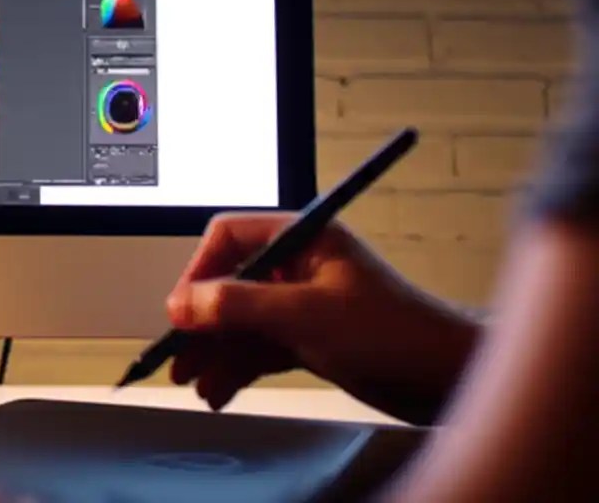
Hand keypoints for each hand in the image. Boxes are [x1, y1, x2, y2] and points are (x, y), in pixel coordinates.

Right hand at [166, 213, 481, 424]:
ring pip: (242, 322)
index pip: (230, 238)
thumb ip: (239, 304)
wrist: (448, 377)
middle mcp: (298, 266)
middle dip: (203, 324)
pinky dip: (239, 368)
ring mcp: (303, 304)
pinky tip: (221, 390)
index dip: (199, 271)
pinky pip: (260, 348)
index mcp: (302, 238)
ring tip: (197, 384)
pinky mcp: (310, 338)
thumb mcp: (305, 313)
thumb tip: (182, 303)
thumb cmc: (393, 331)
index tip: (181, 310)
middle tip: (179, 357)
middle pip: (229, 285)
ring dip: (217, 352)